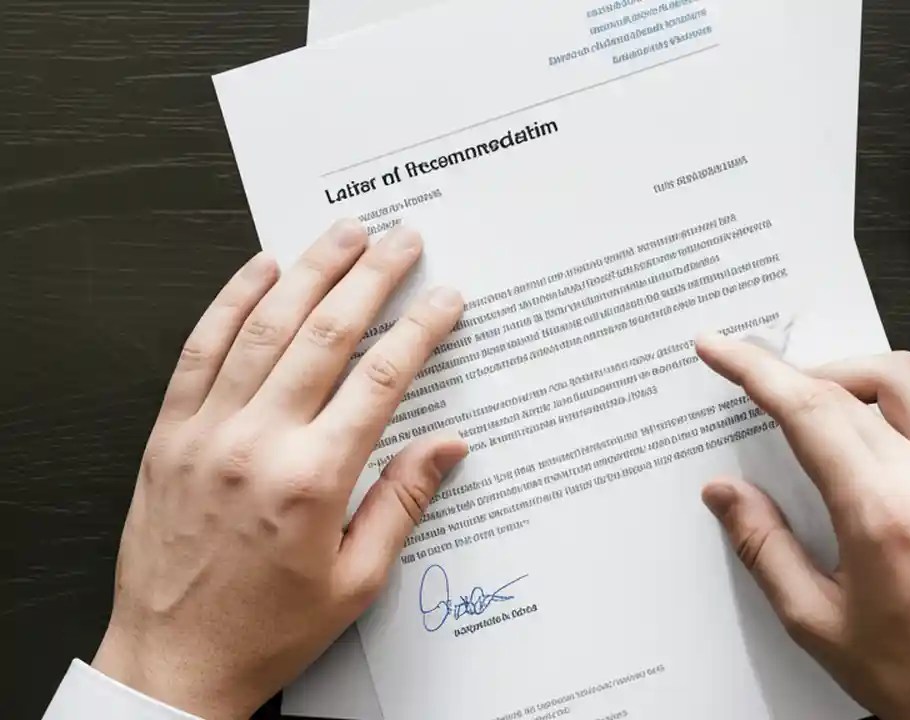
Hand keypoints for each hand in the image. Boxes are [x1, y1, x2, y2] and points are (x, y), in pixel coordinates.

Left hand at [93, 221, 466, 718]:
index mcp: (313, 480)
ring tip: (342, 234)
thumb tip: (448, 446)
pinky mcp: (169, 435)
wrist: (175, 661)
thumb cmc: (267, 629)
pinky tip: (259, 270)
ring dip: (309, 272)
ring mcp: (207, 432)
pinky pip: (200, 350)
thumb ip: (402, 501)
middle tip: (403, 240)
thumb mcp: (357, 580)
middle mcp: (258, 443)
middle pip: (326, 334)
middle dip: (372, 277)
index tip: (445, 298)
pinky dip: (230, 302)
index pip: (381, 379)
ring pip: (264, 327)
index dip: (420, 329)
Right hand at [696, 336, 909, 719]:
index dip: (757, 371)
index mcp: (883, 514)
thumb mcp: (815, 621)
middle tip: (768, 386)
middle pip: (858, 382)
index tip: (722, 350)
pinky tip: (899, 403)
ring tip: (830, 394)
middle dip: (800, 370)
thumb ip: (762, 545)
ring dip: (862, 370)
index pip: (810, 411)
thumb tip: (723, 490)